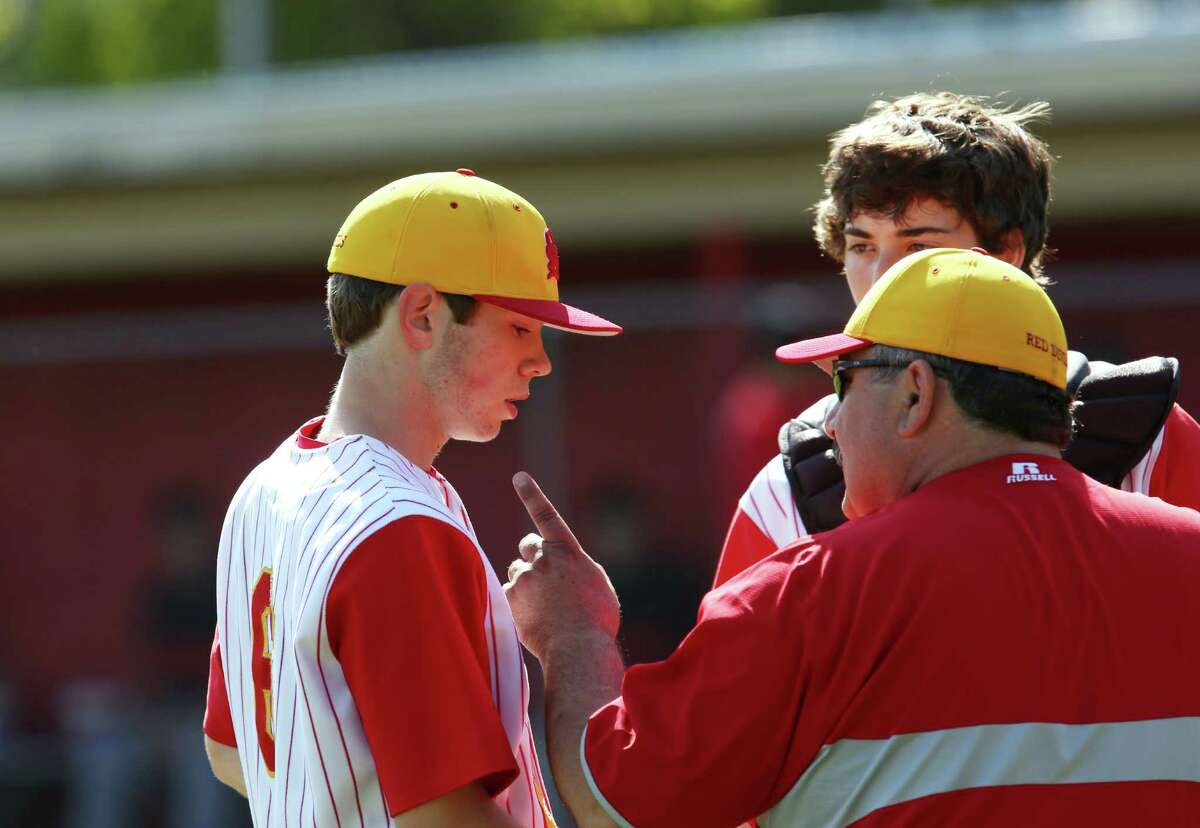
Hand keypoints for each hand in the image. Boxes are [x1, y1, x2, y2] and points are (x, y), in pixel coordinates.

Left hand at [504, 472, 619, 660]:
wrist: (579, 648)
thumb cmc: (596, 620)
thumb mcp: (597, 585)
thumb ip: (576, 568)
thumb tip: (563, 570)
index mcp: (569, 552)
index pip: (547, 516)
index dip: (532, 495)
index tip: (519, 477)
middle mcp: (545, 558)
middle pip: (527, 547)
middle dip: (531, 556)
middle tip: (541, 577)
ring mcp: (526, 576)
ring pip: (518, 573)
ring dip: (526, 583)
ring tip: (544, 608)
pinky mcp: (512, 596)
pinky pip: (510, 595)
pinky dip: (519, 605)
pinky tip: (534, 620)